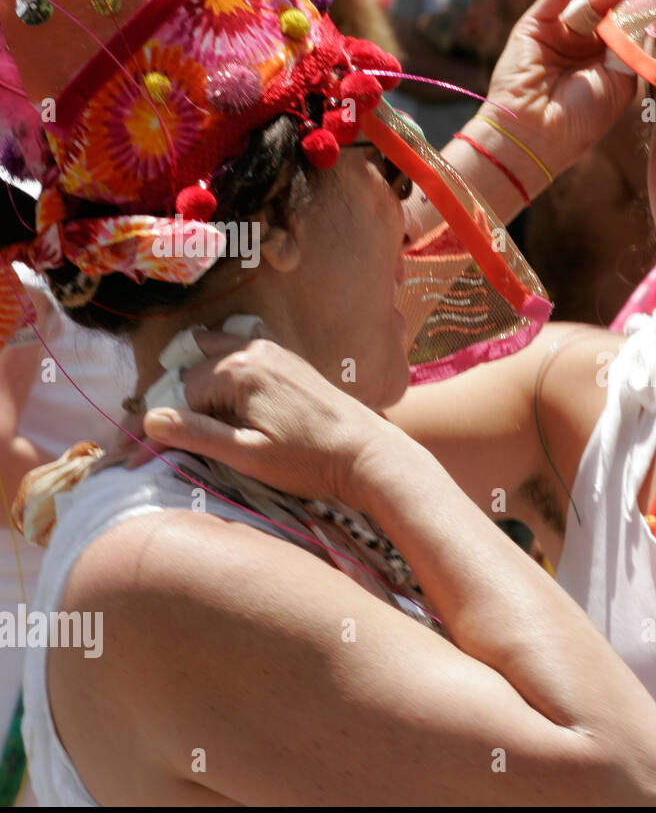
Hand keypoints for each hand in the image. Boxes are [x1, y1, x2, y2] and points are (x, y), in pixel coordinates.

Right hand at [137, 327, 394, 507]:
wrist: (367, 453)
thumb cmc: (310, 460)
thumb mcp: (248, 455)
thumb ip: (198, 434)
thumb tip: (149, 419)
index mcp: (238, 371)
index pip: (178, 397)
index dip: (156, 430)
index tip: (131, 459)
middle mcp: (252, 351)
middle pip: (192, 378)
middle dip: (169, 410)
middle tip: (143, 445)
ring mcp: (272, 352)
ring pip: (212, 362)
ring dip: (191, 389)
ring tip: (173, 424)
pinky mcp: (288, 362)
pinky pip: (239, 356)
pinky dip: (219, 373)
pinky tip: (212, 392)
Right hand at [479, 0, 655, 177]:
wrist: (537, 136)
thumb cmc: (580, 119)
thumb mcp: (619, 83)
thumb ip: (631, 49)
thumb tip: (648, 15)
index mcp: (605, 62)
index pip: (631, 26)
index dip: (653, 6)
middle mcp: (583, 44)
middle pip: (616, 7)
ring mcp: (560, 33)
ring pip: (594, 1)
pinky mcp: (536, 26)